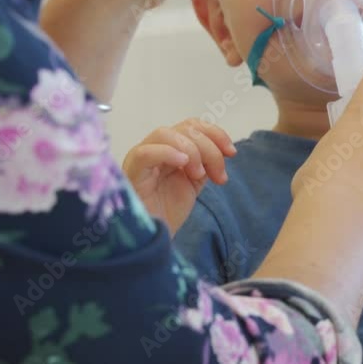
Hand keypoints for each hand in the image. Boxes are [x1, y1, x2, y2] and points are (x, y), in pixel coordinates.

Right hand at [122, 118, 236, 235]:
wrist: (152, 237)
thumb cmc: (168, 211)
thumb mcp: (194, 182)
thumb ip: (206, 163)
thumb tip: (224, 150)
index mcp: (169, 148)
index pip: (192, 126)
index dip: (215, 133)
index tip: (231, 153)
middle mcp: (153, 148)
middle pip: (184, 128)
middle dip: (209, 148)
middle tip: (218, 176)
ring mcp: (140, 158)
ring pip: (165, 133)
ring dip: (191, 150)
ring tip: (198, 175)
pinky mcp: (131, 173)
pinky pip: (146, 152)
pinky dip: (168, 152)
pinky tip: (183, 164)